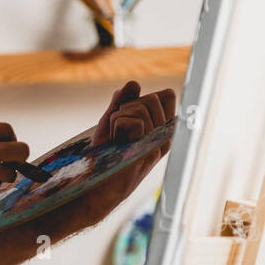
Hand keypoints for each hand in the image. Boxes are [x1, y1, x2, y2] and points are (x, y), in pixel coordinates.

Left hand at [83, 80, 175, 221]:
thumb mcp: (112, 121)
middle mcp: (165, 137)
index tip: (129, 118)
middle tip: (118, 131)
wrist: (97, 181)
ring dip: (118, 119)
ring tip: (116, 139)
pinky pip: (132, 121)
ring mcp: (157, 145)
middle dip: (127, 108)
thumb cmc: (106, 153)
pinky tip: (116, 143)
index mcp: (162, 129)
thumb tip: (134, 83)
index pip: (167, 95)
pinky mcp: (146, 151)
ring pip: (140, 109)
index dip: (144, 98)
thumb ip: (122, 100)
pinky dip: (117, 127)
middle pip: (152, 98)